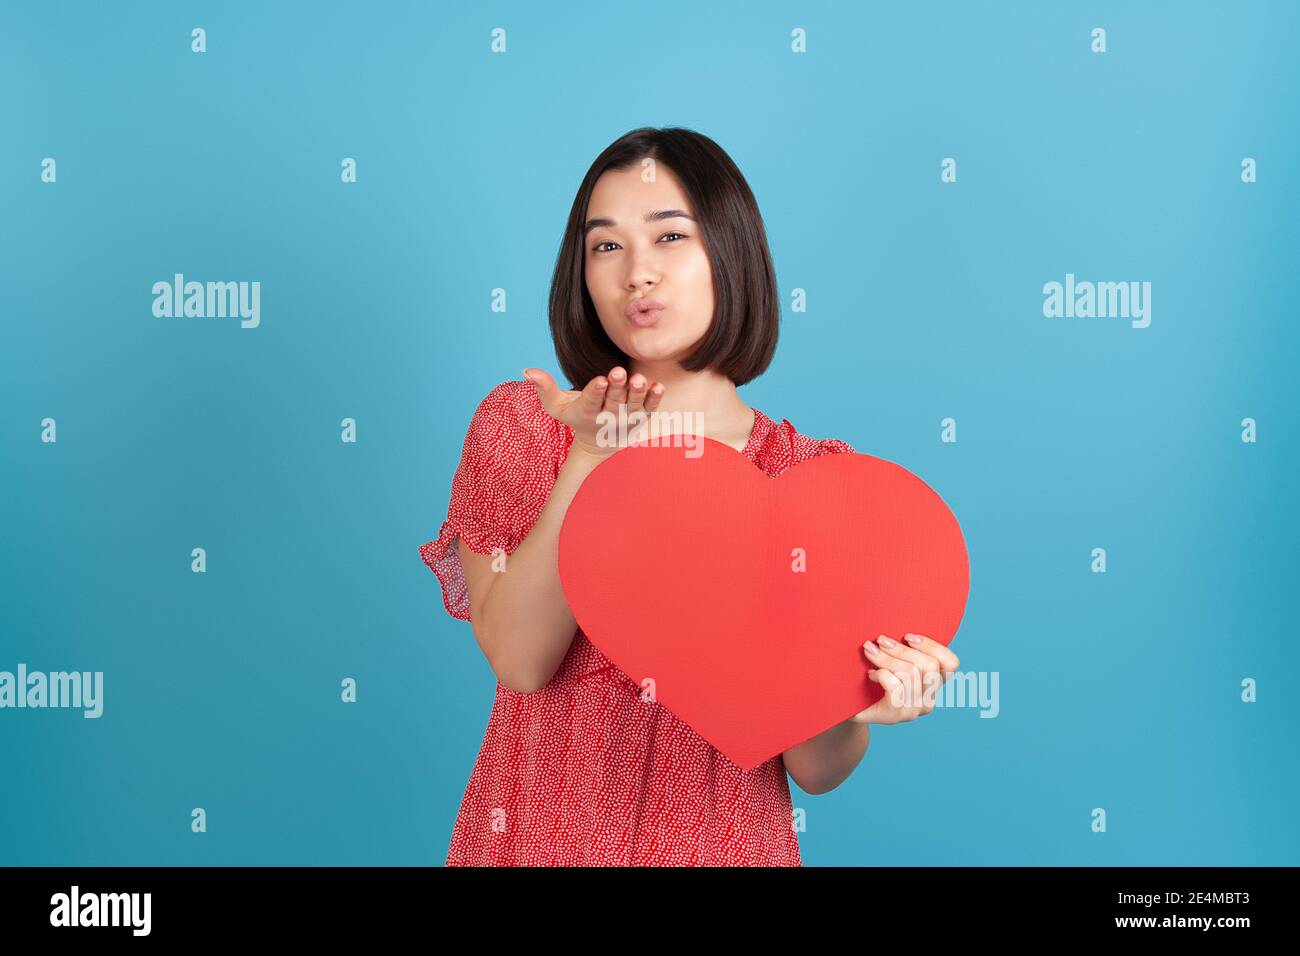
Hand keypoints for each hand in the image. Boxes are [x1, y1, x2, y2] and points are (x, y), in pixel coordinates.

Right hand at [523, 365, 665, 460]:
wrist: (600, 442)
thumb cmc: (577, 417)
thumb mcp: (557, 407)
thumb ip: (545, 389)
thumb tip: (527, 371)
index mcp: (588, 412)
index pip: (591, 401)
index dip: (595, 391)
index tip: (599, 379)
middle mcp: (609, 417)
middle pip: (613, 400)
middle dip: (616, 387)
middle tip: (618, 371)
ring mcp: (628, 417)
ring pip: (634, 404)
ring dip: (638, 392)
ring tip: (639, 380)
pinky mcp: (643, 416)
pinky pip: (650, 408)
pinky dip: (655, 399)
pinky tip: (658, 387)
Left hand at [849, 632, 959, 724]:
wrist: (848, 708)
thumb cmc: (871, 679)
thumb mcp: (892, 660)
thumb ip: (904, 649)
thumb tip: (900, 621)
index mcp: (933, 684)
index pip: (951, 663)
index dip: (932, 645)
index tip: (908, 636)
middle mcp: (928, 699)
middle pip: (929, 665)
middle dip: (901, 649)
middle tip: (880, 640)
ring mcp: (913, 710)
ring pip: (911, 674)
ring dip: (886, 658)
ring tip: (870, 653)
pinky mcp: (895, 715)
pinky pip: (895, 687)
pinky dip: (881, 675)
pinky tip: (870, 674)